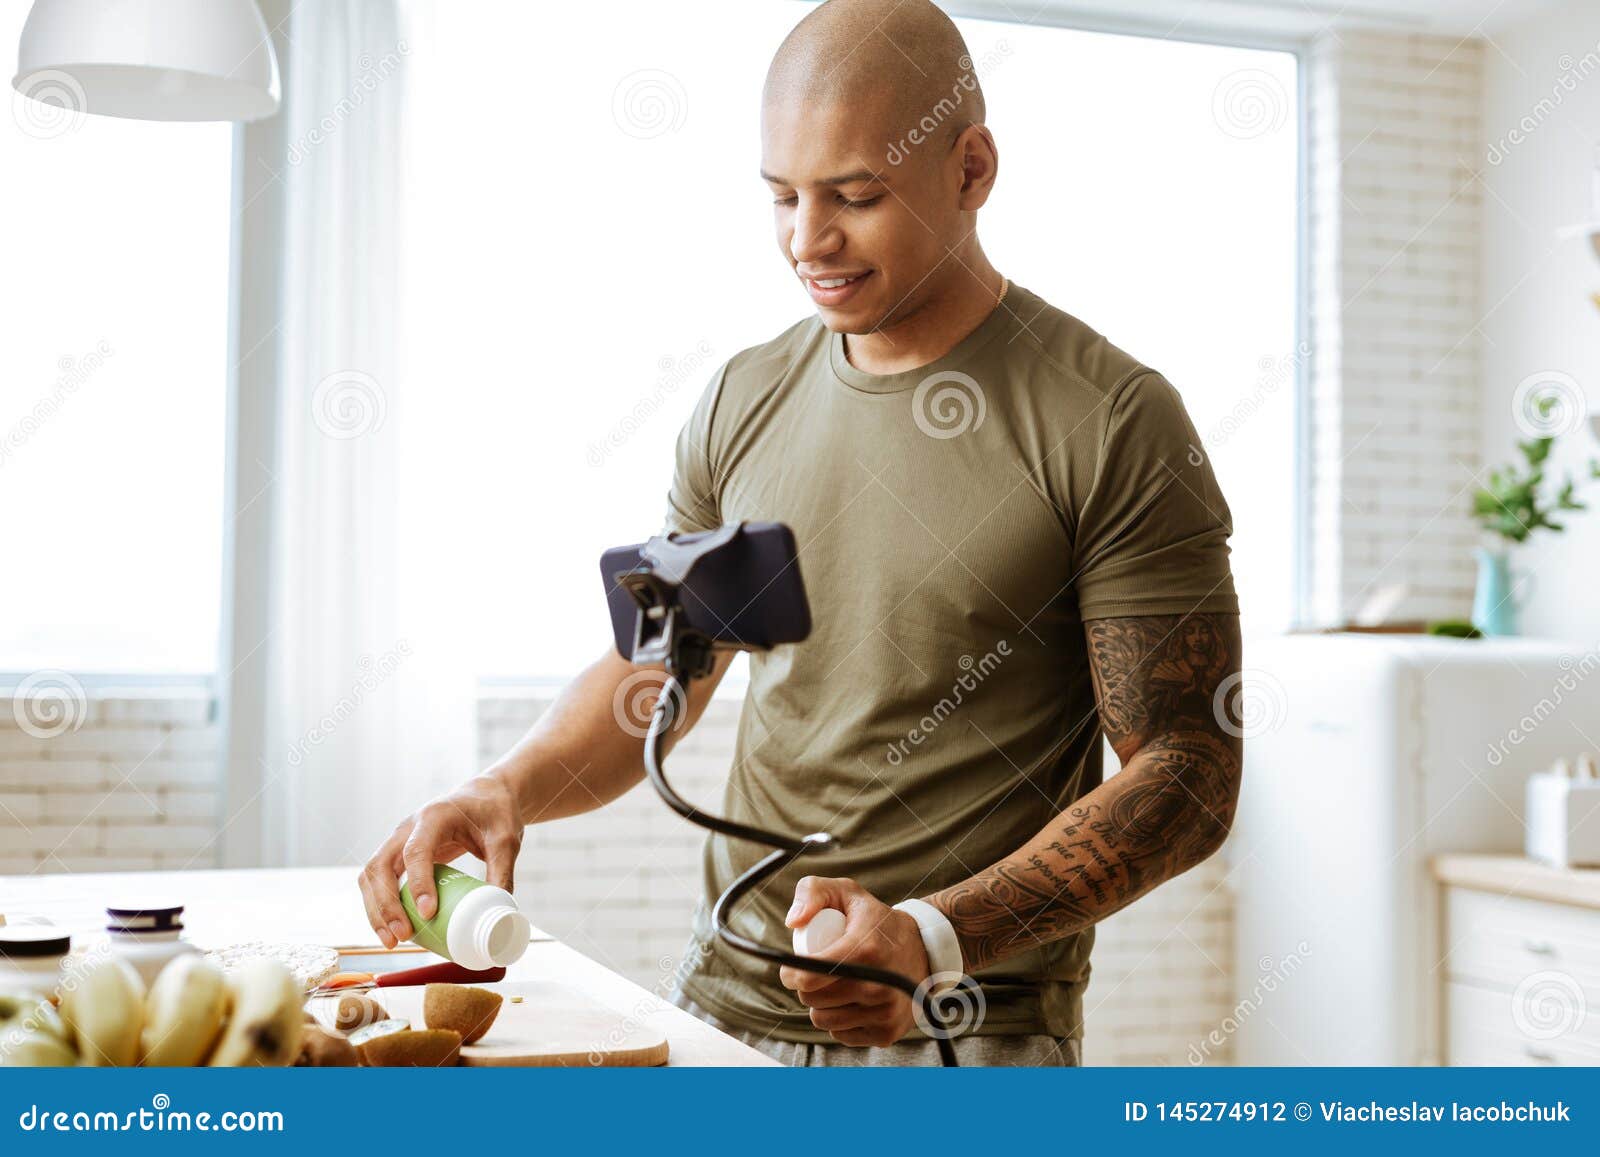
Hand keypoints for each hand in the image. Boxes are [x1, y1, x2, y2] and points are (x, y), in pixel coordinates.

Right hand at [357, 773, 523, 948]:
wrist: (486, 796)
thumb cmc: (495, 813)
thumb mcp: (506, 840)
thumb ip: (503, 873)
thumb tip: (499, 915)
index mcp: (435, 816)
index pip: (417, 850)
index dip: (418, 882)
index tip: (427, 913)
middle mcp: (409, 827)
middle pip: (380, 865)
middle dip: (386, 904)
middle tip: (403, 935)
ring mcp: (399, 839)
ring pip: (371, 874)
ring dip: (377, 909)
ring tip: (393, 941)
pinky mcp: (399, 853)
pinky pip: (379, 879)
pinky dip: (380, 905)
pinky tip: (393, 929)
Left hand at [779, 876, 929, 1046]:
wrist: (924, 948)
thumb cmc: (876, 920)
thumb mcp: (847, 892)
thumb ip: (812, 891)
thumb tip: (793, 921)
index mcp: (865, 950)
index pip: (809, 976)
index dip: (791, 974)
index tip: (793, 967)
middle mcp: (878, 985)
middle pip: (813, 1000)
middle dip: (806, 987)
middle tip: (817, 973)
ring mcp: (885, 1012)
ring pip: (823, 1020)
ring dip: (821, 1005)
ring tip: (834, 985)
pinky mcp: (888, 1032)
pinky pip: (841, 1035)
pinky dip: (839, 1020)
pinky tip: (850, 1001)